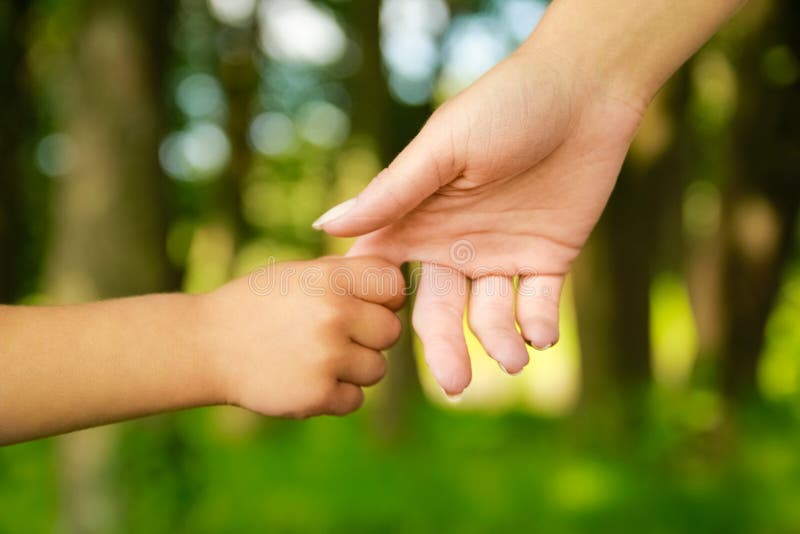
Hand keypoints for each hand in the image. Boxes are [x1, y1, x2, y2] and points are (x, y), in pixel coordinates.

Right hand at [199, 256, 404, 417]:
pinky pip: (355, 399)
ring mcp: (327, 358)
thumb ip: (346, 276)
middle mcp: (333, 315)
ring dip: (353, 369)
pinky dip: (335, 395)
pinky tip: (306, 379)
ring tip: (316, 358)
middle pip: (391, 332)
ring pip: (376, 370)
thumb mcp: (298, 273)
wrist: (206, 346)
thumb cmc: (258, 304)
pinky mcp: (316, 396)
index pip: (393, 286)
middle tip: (336, 336)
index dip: (384, 298)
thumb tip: (397, 286)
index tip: (366, 305)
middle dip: (370, 337)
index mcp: (330, 277)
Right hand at [314, 49, 643, 394]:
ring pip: (490, 315)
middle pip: (439, 310)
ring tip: (512, 360)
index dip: (374, 308)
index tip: (370, 342)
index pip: (382, 273)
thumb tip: (322, 227)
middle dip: (445, 349)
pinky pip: (538, 303)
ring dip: (498, 341)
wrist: (586, 87)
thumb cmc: (505, 106)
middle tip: (456, 385)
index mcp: (420, 219)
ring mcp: (502, 253)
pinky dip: (539, 324)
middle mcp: (455, 243)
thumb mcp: (443, 149)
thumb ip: (391, 194)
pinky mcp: (548, 257)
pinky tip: (542, 336)